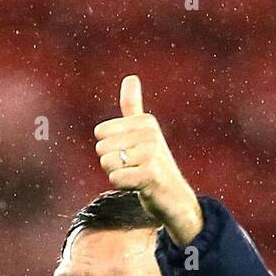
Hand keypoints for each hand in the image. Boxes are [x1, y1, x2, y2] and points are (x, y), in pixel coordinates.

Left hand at [93, 75, 202, 246]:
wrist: (174, 198)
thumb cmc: (153, 165)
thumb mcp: (145, 132)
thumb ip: (133, 106)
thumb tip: (130, 77)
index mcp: (145, 121)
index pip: (100, 132)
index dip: (109, 148)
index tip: (129, 153)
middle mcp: (150, 134)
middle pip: (102, 148)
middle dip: (112, 163)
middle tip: (132, 168)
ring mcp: (151, 154)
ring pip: (107, 164)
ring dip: (117, 175)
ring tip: (135, 176)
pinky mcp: (149, 175)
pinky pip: (115, 179)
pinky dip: (122, 186)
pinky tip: (138, 186)